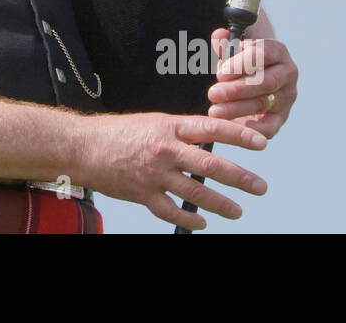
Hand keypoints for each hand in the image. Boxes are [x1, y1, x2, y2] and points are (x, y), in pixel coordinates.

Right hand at [77, 112, 268, 230]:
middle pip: (212, 166)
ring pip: (196, 192)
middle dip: (241, 178)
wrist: (83, 147)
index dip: (240, 135)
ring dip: (222, 204)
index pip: (212, 129)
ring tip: (238, 211)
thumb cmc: (119, 132)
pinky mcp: (142, 194)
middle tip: (261, 187)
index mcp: (170, 127)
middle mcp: (165, 150)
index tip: (262, 143)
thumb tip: (211, 141)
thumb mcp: (154, 122)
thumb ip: (181, 133)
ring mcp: (154, 174)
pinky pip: (171, 211)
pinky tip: (203, 223)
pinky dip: (189, 219)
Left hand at [206, 28, 298, 139]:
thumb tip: (219, 36)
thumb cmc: (242, 62)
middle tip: (213, 94)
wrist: (256, 78)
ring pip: (263, 103)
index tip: (220, 74)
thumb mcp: (233, 51)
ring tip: (214, 111)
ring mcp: (287, 96)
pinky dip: (255, 129)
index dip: (242, 63)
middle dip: (237, 89)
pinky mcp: (281, 117)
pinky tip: (236, 127)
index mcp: (277, 51)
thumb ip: (224, 44)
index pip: (264, 54)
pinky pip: (271, 126)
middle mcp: (287, 73)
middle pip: (265, 82)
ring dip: (237, 108)